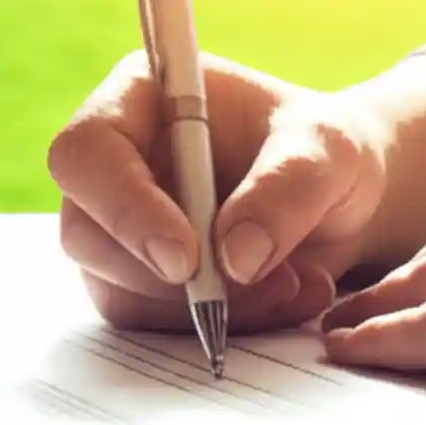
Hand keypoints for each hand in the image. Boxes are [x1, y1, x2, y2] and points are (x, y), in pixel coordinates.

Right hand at [48, 52, 388, 333]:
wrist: (342, 200)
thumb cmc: (324, 152)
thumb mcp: (328, 151)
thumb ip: (286, 188)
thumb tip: (233, 258)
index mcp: (139, 99)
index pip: (86, 152)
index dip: (123, 207)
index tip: (186, 259)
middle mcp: (115, 162)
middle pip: (83, 231)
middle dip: (160, 277)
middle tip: (248, 284)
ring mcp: (119, 225)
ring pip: (114, 288)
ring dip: (197, 308)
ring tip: (291, 285)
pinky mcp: (137, 278)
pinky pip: (148, 320)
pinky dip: (215, 325)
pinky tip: (278, 300)